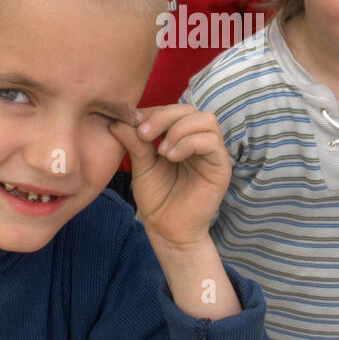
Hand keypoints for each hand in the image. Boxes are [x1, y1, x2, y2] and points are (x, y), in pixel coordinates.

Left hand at [108, 104, 230, 250]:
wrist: (166, 229)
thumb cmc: (156, 198)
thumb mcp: (142, 165)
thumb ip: (134, 141)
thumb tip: (117, 120)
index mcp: (182, 137)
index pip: (174, 110)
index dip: (154, 111)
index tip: (132, 121)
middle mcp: (200, 141)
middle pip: (190, 110)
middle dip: (164, 116)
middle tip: (143, 133)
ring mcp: (212, 153)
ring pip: (206, 120)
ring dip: (179, 129)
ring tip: (161, 150)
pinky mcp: (221, 166)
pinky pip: (212, 142)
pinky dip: (189, 143)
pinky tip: (171, 157)